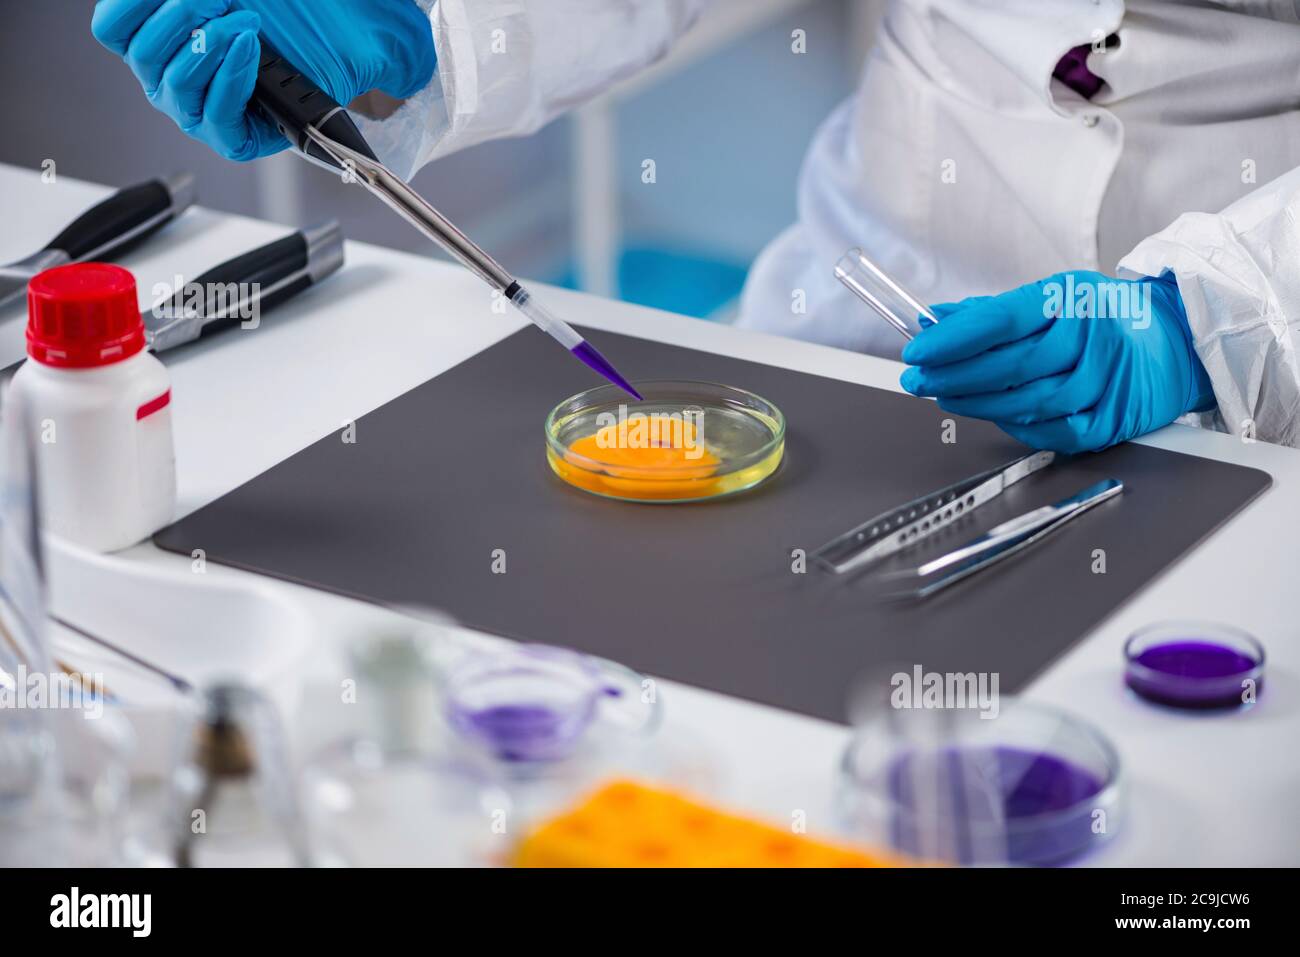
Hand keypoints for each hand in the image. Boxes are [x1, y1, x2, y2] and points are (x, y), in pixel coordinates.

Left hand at [91, 0, 435, 161]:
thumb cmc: (322, 14)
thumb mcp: (366, 46)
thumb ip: (397, 73)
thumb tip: (417, 79)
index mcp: (253, 124)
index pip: (223, 127)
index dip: (230, 84)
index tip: (252, 40)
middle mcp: (205, 102)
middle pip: (178, 89)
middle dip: (207, 45)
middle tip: (239, 13)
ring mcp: (168, 66)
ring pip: (147, 59)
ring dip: (177, 20)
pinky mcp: (138, 29)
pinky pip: (115, 29)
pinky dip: (136, 7)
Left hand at [899, 271, 1214, 452]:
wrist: (1172, 344)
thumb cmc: (1101, 319)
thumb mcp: (1050, 298)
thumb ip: (989, 312)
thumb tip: (934, 319)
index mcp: (1071, 300)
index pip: (1003, 319)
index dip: (955, 338)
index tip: (918, 349)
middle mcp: (1090, 339)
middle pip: (1011, 365)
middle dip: (954, 375)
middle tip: (917, 379)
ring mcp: (1103, 382)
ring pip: (1028, 402)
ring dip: (977, 403)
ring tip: (945, 396)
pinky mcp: (1109, 420)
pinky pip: (1051, 431)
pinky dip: (1014, 425)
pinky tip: (992, 415)